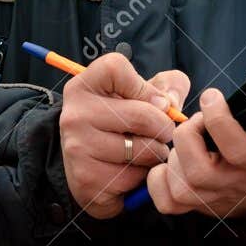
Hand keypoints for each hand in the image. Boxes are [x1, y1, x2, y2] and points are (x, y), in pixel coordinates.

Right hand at [59, 52, 189, 219]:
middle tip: (160, 133)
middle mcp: (74, 114)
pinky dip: (143, 176)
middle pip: (142, 115)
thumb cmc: (120, 125)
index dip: (144, 86)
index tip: (151, 101)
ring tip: (145, 151)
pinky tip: (131, 171)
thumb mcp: (140, 96)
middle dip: (163, 127)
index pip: (116, 67)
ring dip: (155, 153)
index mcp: (83, 86)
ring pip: (144, 148)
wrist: (91, 172)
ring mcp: (78, 147)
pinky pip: (135, 176)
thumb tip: (171, 104)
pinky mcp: (87, 178)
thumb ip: (167, 87)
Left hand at [146, 82, 245, 218]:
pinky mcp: (196, 206)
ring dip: (174, 156)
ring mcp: (210, 197)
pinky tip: (172, 163)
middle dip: (190, 134)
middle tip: (199, 122)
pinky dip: (159, 181)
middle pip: (194, 164)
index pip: (230, 142)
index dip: (216, 116)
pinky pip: (165, 201)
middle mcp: (230, 183)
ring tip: (189, 141)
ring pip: (177, 181)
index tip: (214, 95)